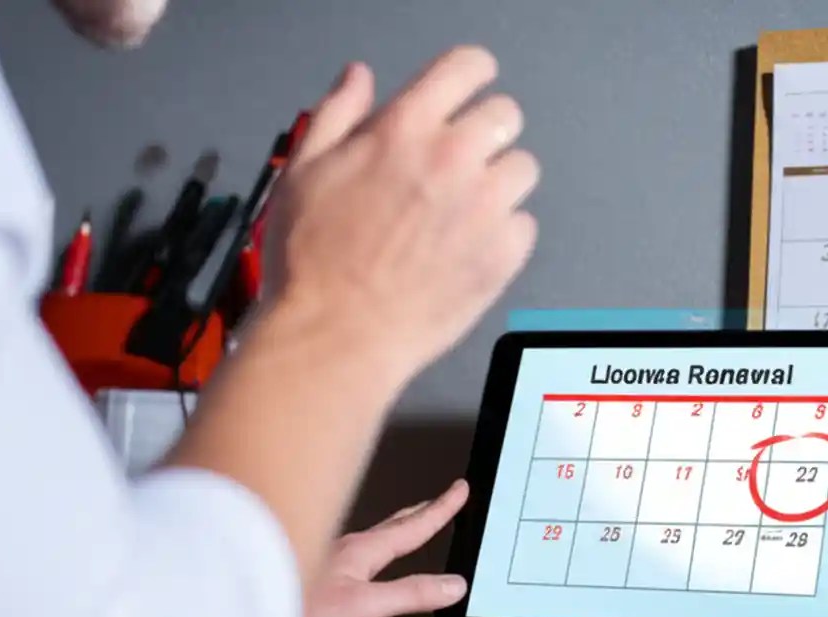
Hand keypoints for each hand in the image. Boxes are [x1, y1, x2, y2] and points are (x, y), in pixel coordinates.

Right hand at [261, 47, 539, 388]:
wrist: (334, 338)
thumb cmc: (309, 262)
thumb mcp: (303, 172)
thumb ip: (338, 115)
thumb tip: (359, 80)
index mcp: (404, 128)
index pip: (469, 68)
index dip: (469, 76)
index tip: (466, 92)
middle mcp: (453, 159)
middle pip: (505, 115)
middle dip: (483, 133)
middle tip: (457, 163)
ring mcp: (485, 208)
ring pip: (522, 170)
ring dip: (497, 184)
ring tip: (461, 213)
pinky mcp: (504, 255)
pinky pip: (524, 225)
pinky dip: (503, 235)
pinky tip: (466, 250)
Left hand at [299, 479, 469, 616]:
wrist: (234, 612)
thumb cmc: (290, 605)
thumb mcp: (364, 606)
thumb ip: (410, 595)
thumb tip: (453, 584)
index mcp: (362, 550)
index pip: (412, 526)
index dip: (441, 509)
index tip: (460, 489)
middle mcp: (342, 549)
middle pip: (389, 528)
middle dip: (415, 516)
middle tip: (434, 503)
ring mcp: (322, 562)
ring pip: (362, 549)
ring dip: (384, 544)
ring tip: (398, 537)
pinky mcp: (304, 577)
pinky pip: (337, 576)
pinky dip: (351, 586)